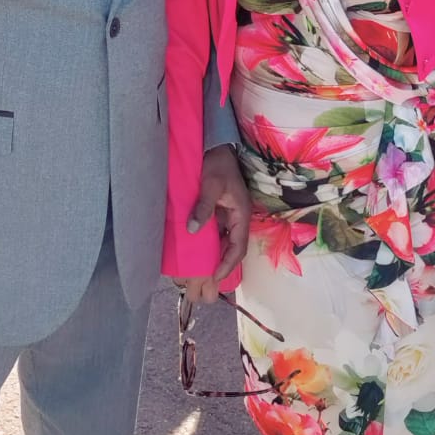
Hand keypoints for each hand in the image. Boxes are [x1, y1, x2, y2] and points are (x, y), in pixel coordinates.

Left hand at [185, 145, 250, 293]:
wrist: (215, 147)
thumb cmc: (217, 165)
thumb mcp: (211, 185)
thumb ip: (204, 207)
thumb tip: (193, 230)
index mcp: (241, 214)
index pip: (238, 247)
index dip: (227, 264)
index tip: (214, 277)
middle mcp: (237, 219)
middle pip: (232, 250)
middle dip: (221, 268)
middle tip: (206, 287)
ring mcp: (228, 217)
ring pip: (223, 244)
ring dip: (214, 259)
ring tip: (200, 277)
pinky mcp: (219, 214)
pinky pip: (215, 235)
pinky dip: (208, 247)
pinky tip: (196, 256)